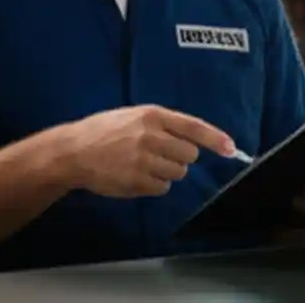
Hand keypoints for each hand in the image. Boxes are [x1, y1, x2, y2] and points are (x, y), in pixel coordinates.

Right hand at [55, 105, 234, 197]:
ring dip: (167, 172)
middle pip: (189, 155)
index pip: (193, 127)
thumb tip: (193, 140)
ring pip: (178, 173)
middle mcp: (150, 136)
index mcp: (151, 115)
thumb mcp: (132, 116)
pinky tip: (136, 176)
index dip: (215, 139)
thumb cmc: (103, 131)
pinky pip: (162, 188)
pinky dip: (154, 185)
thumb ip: (160, 124)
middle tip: (160, 155)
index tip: (231, 149)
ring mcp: (143, 160)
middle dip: (180, 158)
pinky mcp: (137, 180)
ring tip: (144, 165)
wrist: (73, 151)